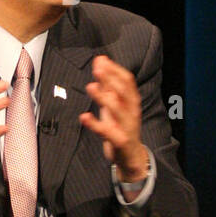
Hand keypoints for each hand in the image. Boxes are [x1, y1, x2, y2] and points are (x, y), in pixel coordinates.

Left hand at [79, 54, 147, 179]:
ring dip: (103, 97)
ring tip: (91, 87)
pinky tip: (83, 117)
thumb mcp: (115, 104)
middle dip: (111, 79)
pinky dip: (94, 124)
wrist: (131, 156)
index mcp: (132, 101)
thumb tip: (101, 61)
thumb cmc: (121, 126)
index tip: (101, 60)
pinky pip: (107, 131)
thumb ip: (108, 84)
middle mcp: (131, 111)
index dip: (115, 70)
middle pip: (124, 92)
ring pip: (117, 109)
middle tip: (98, 69)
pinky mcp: (119, 140)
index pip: (127, 81)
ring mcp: (126, 126)